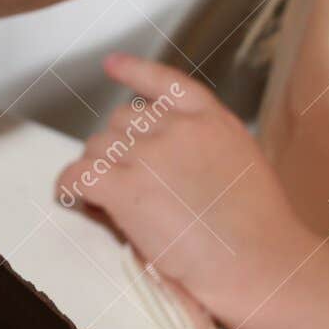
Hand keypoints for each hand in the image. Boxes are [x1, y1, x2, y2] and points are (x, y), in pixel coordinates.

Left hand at [56, 53, 318, 323]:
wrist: (260, 263)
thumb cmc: (257, 232)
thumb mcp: (241, 165)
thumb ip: (203, 147)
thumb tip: (161, 158)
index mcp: (211, 120)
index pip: (165, 82)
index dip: (133, 72)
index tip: (112, 64)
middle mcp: (177, 129)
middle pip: (120, 120)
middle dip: (116, 148)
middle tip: (126, 184)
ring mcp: (148, 155)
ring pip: (96, 147)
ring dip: (96, 170)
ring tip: (111, 202)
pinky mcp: (124, 188)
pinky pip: (77, 176)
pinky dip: (69, 187)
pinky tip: (74, 199)